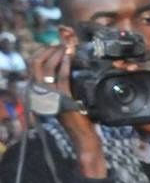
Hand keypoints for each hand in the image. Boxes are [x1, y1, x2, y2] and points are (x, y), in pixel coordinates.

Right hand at [27, 38, 104, 171]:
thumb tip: (69, 68)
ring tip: (66, 48)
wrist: (83, 137)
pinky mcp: (62, 99)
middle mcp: (41, 93)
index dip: (42, 54)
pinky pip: (62, 78)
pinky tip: (70, 58)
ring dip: (57, 55)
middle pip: (36, 64)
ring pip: (47, 68)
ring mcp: (50, 96)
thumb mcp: (68, 100)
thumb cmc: (79, 120)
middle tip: (60, 44)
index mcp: (40, 92)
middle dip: (48, 51)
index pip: (34, 67)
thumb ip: (65, 86)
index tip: (53, 46)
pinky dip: (65, 65)